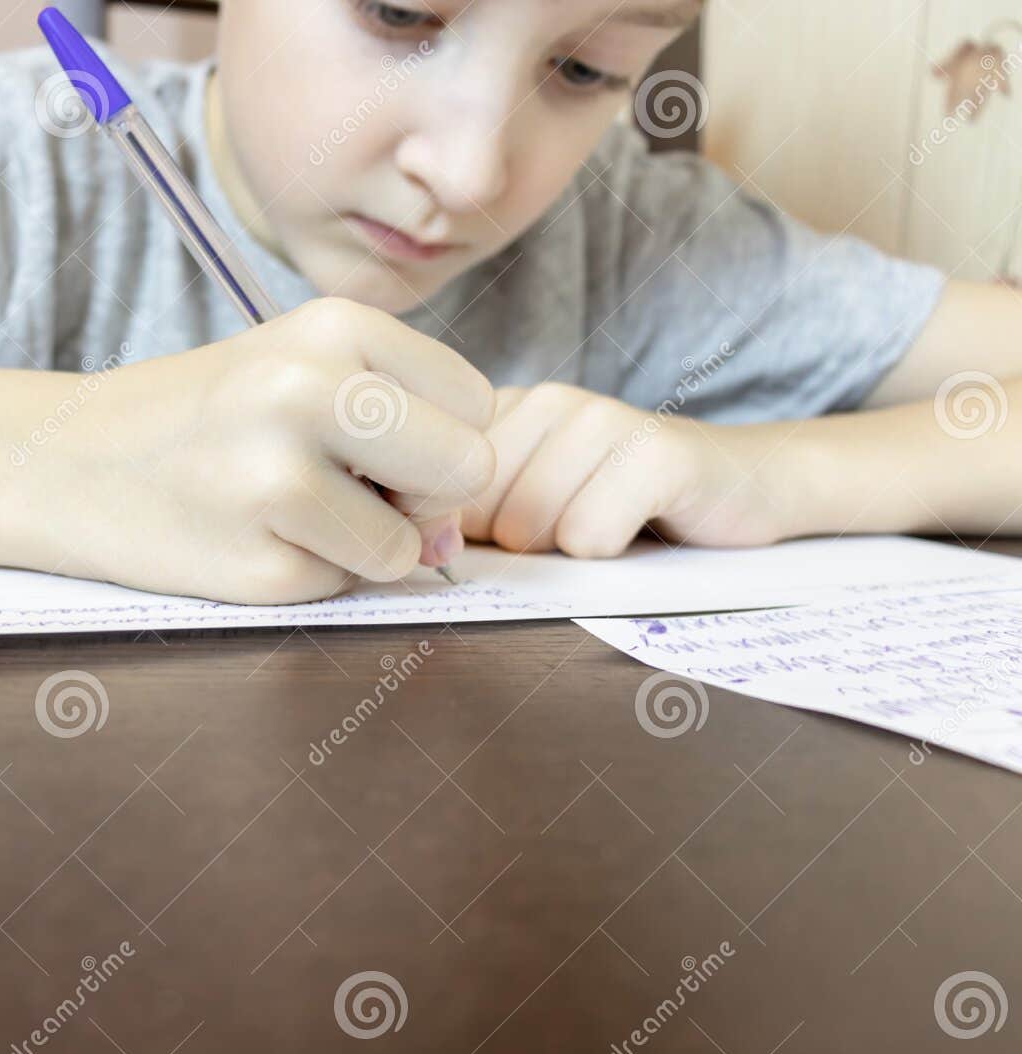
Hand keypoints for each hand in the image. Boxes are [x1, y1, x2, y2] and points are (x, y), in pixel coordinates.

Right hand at [30, 298, 496, 602]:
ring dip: (362, 546)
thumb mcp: (305, 374)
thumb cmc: (207, 417)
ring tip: (285, 509)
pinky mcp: (253, 560)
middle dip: (426, 497)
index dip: (440, 437)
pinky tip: (247, 537)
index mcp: (334, 324)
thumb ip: (401, 434)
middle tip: (354, 488)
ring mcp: (276, 478)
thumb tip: (447, 547)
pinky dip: (306, 575)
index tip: (376, 442)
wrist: (67, 461)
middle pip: (467, 469)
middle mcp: (308, 389)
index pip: (477, 404)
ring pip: (407, 547)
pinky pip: (340, 588)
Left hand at [461, 383, 792, 556]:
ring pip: (527, 526)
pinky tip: (638, 524)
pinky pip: (587, 534)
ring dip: (568, 549)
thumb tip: (413, 542)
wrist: (742, 488)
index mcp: (505, 410)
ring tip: (607, 520)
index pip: (434, 487)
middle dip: (520, 546)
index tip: (508, 535)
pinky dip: (609, 551)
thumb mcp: (529, 507)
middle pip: (480, 514)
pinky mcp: (654, 451)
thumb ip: (469, 515)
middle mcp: (545, 400)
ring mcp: (601, 417)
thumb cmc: (624, 508)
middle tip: (574, 527)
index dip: (460, 533)